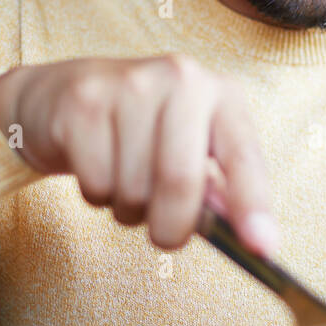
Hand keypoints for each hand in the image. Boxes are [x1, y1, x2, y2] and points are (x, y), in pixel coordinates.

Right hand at [0, 54, 276, 253]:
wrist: (63, 95)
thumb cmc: (143, 130)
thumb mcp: (192, 146)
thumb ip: (219, 189)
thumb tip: (248, 236)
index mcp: (220, 93)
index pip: (243, 155)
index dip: (253, 204)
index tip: (262, 246)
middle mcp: (181, 79)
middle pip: (181, 180)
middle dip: (172, 226)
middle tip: (166, 236)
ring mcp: (128, 86)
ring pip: (134, 189)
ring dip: (130, 210)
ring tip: (126, 182)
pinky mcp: (83, 104)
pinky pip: (96, 184)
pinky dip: (98, 196)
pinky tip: (98, 167)